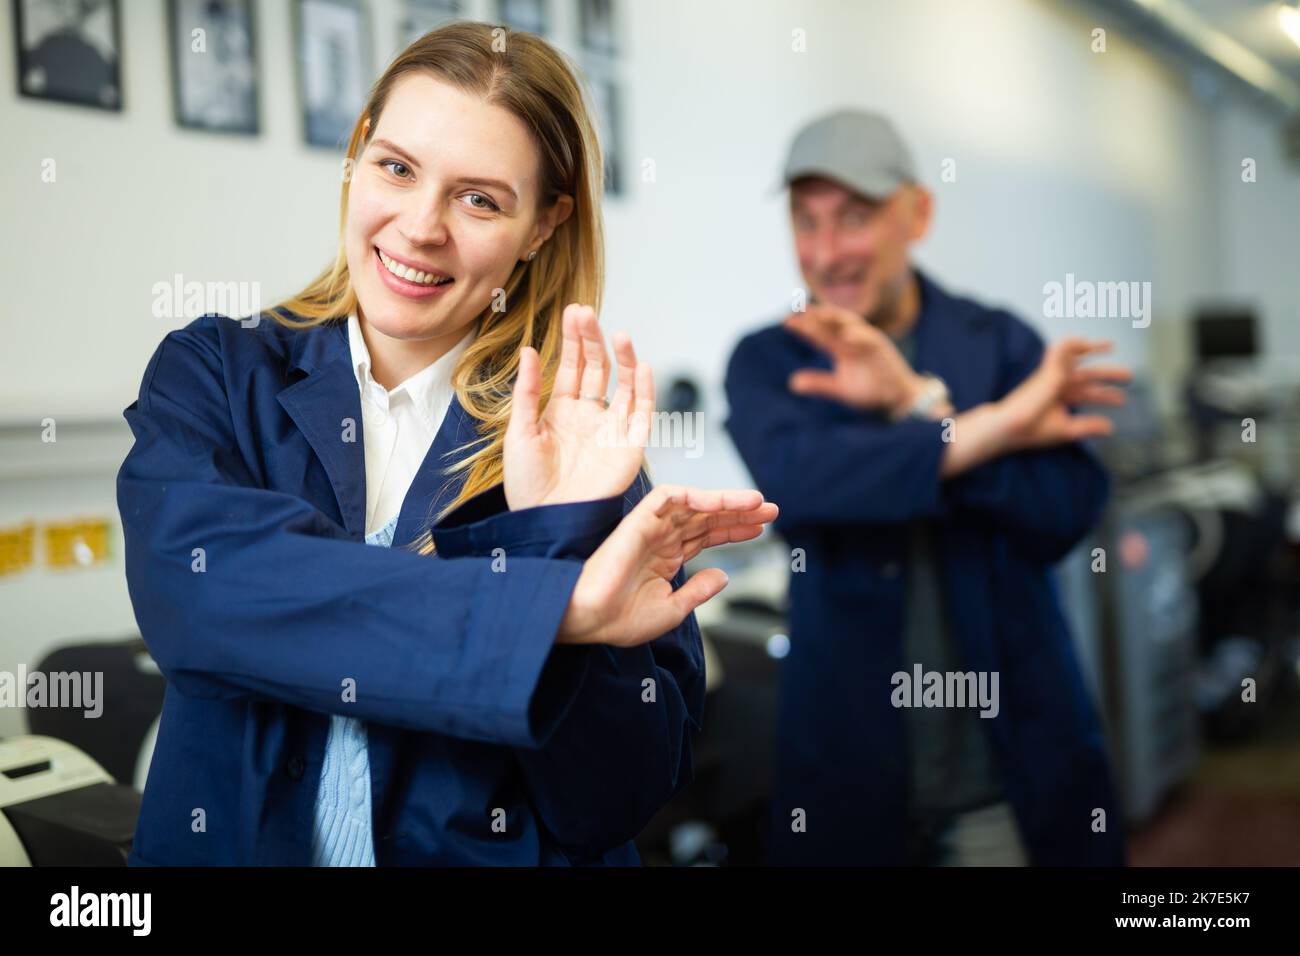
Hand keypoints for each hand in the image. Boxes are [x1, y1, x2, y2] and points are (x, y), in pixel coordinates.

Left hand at [504, 304, 653, 509]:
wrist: (546, 521)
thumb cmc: (528, 486)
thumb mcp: (519, 432)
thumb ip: (527, 392)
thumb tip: (530, 351)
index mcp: (562, 412)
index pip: (573, 367)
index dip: (574, 340)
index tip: (574, 312)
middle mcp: (590, 416)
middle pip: (598, 369)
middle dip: (593, 340)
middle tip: (587, 313)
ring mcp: (611, 430)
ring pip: (624, 385)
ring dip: (623, 358)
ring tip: (618, 333)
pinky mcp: (629, 447)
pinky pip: (642, 413)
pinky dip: (645, 389)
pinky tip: (642, 365)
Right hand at [557, 486, 778, 646]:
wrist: (590, 619)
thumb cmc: (621, 619)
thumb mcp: (672, 609)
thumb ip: (699, 591)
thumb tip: (724, 576)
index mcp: (666, 557)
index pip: (706, 535)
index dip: (733, 530)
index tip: (761, 529)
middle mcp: (661, 538)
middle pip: (706, 517)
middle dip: (738, 511)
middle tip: (770, 510)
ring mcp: (651, 527)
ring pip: (694, 503)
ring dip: (726, 500)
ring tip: (756, 502)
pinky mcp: (640, 519)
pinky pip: (670, 497)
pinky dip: (696, 495)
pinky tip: (722, 501)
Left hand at [783, 304, 925, 415]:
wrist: (897, 398)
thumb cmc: (870, 390)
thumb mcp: (840, 389)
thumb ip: (819, 384)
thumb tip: (792, 383)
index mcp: (840, 348)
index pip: (818, 334)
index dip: (803, 327)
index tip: (786, 321)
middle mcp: (852, 340)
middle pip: (831, 324)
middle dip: (815, 316)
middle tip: (798, 309)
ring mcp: (868, 341)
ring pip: (850, 324)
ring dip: (836, 317)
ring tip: (820, 313)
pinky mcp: (883, 348)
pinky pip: (870, 339)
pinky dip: (859, 335)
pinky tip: (846, 335)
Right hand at [998, 338, 1130, 449]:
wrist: (1010, 426)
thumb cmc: (1031, 429)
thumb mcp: (1065, 430)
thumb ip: (1087, 426)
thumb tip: (1110, 427)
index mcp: (1059, 399)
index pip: (1086, 394)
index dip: (1104, 396)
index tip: (1121, 399)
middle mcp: (1056, 384)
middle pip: (1086, 376)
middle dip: (1107, 375)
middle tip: (1129, 376)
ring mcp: (1051, 375)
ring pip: (1074, 357)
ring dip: (1092, 348)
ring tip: (1111, 346)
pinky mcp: (1048, 369)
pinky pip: (1059, 349)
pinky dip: (1071, 343)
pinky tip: (1084, 339)